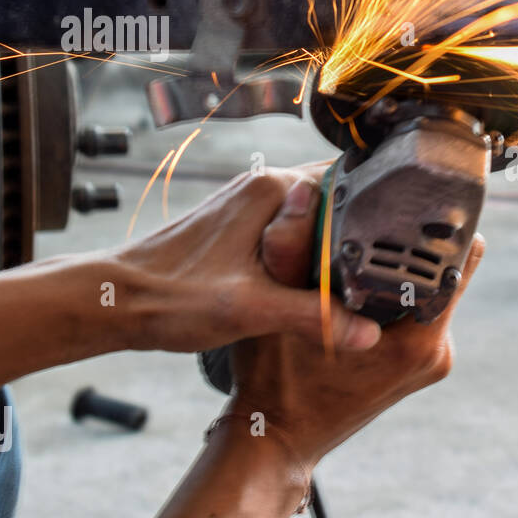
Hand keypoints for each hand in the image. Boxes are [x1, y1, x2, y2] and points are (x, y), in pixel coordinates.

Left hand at [109, 164, 380, 354]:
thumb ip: (312, 317)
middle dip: (363, 232)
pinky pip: (291, 233)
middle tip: (394, 269)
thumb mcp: (250, 311)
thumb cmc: (169, 298)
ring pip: (313, 220)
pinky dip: (310, 255)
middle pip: (336, 201)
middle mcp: (262, 189)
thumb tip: (368, 335)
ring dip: (336, 245)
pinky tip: (320, 286)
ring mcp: (249, 207)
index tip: (405, 240)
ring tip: (365, 280)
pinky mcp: (239, 229)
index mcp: (272, 190)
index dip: (380, 210)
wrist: (112, 302)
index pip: (349, 182)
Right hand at [221, 175, 485, 466]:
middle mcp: (436, 351)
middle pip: (447, 273)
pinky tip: (362, 280)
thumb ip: (290, 251)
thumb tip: (301, 190)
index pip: (463, 260)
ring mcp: (428, 361)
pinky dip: (394, 293)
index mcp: (419, 340)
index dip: (442, 224)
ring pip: (429, 291)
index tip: (420, 194)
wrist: (277, 442)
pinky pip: (416, 312)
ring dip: (404, 268)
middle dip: (418, 242)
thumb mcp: (276, 309)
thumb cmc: (275, 383)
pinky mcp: (416, 365)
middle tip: (385, 211)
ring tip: (369, 242)